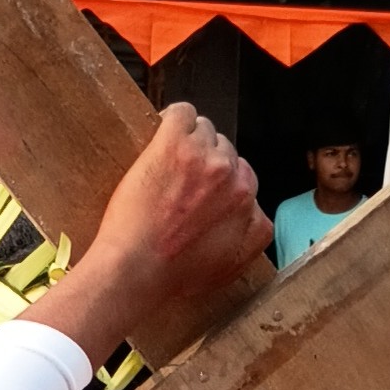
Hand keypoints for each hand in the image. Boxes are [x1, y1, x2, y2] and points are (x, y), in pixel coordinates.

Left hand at [24, 102, 267, 364]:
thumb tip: (250, 221)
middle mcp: (238, 183)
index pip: (245, 181)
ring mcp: (209, 160)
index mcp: (253, 215)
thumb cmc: (170, 277)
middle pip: (226, 153)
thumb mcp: (227, 270)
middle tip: (179, 177)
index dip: (220, 184)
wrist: (136, 270)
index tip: (202, 191)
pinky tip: (159, 130)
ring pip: (206, 130)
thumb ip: (247, 240)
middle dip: (206, 162)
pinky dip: (171, 118)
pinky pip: (182, 113)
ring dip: (188, 140)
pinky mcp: (177, 143)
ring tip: (165, 158)